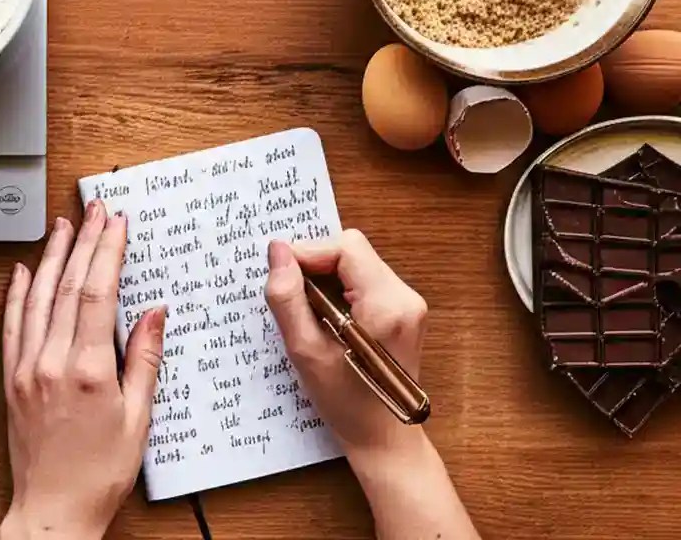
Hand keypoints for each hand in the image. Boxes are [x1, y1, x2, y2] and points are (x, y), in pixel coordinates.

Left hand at [0, 200, 165, 539]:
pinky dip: (15, 294)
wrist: (53, 511)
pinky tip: (20, 271)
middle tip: (93, 210)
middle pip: (68, 286)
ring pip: (37, 298)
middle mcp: (51, 363)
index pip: (99, 293)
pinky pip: (11, 325)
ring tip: (61, 227)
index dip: (107, 252)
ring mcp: (26, 369)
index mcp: (89, 371)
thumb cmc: (100, 475)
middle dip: (82, 242)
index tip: (115, 223)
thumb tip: (155, 313)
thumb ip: (145, 360)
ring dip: (49, 257)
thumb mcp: (139, 420)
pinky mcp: (10, 380)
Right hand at [265, 230, 478, 539]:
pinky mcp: (404, 312)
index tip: (282, 277)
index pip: (346, 247)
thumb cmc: (345, 402)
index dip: (308, 253)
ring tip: (309, 315)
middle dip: (317, 267)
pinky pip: (366, 282)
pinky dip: (340, 291)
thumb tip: (277, 251)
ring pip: (357, 265)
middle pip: (353, 252)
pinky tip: (327, 320)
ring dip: (327, 280)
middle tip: (293, 299)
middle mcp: (406, 297)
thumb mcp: (305, 350)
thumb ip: (288, 297)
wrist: (384, 438)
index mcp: (387, 304)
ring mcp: (409, 304)